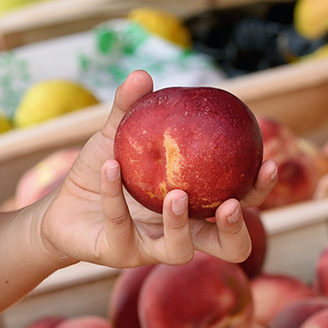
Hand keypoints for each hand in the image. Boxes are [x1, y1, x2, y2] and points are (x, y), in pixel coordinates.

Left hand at [34, 71, 278, 269]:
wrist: (59, 208)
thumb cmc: (101, 172)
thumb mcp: (117, 137)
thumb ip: (131, 110)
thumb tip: (143, 74)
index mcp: (194, 206)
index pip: (239, 203)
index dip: (259, 190)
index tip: (268, 163)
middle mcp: (180, 233)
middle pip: (228, 246)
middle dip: (237, 229)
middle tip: (233, 203)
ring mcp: (149, 248)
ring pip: (179, 251)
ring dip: (181, 224)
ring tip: (176, 195)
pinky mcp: (117, 253)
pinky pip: (120, 226)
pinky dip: (114, 196)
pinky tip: (110, 168)